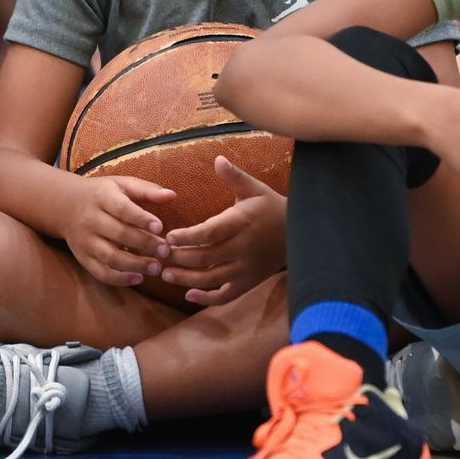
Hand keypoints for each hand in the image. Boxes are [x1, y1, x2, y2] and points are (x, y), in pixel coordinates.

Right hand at [63, 175, 174, 287]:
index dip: (141, 219)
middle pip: (118, 234)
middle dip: (144, 244)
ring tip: (156, 268)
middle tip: (166, 251)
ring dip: (135, 265)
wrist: (64, 205)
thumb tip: (172, 195)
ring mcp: (85, 241)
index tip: (160, 228)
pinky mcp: (83, 258)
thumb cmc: (103, 195)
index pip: (122, 209)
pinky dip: (119, 279)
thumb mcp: (122, 185)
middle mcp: (91, 220)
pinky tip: (138, 278)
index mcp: (102, 198)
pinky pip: (100, 272)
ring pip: (110, 257)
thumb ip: (147, 191)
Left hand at [161, 156, 286, 305]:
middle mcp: (243, 248)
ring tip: (166, 275)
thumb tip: (218, 159)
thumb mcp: (255, 189)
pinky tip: (188, 295)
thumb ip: (234, 176)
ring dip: (186, 279)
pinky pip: (227, 296)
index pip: (209, 233)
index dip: (187, 237)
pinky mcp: (249, 282)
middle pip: (205, 258)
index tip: (168, 236)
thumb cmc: (270, 208)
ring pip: (212, 279)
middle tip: (159, 255)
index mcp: (241, 223)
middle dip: (180, 258)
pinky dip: (207, 299)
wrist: (300, 234)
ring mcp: (246, 268)